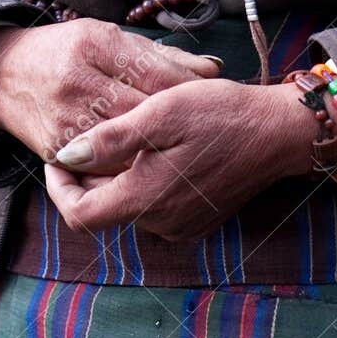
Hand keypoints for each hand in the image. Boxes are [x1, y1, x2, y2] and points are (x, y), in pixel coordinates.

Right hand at [0, 18, 221, 162]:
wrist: (0, 75)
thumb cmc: (64, 50)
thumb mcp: (107, 36)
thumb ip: (159, 55)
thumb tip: (213, 68)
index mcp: (94, 47)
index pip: (155, 73)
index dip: (191, 87)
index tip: (217, 94)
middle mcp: (78, 85)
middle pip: (144, 112)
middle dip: (181, 121)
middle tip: (213, 128)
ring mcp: (65, 122)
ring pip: (127, 147)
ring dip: (161, 152)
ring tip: (191, 151)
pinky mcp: (56, 152)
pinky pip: (103, 169)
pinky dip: (131, 170)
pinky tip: (155, 170)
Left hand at [42, 77, 328, 241]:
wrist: (278, 131)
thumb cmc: (220, 114)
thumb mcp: (160, 111)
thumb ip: (110, 139)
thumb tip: (66, 156)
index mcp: (145, 199)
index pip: (79, 215)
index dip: (59, 187)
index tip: (58, 156)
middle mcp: (161, 223)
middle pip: (103, 208)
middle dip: (89, 174)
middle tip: (94, 132)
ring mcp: (182, 226)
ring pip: (129, 204)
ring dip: (119, 175)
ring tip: (130, 134)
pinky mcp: (198, 220)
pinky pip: (156, 205)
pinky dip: (145, 180)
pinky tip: (159, 148)